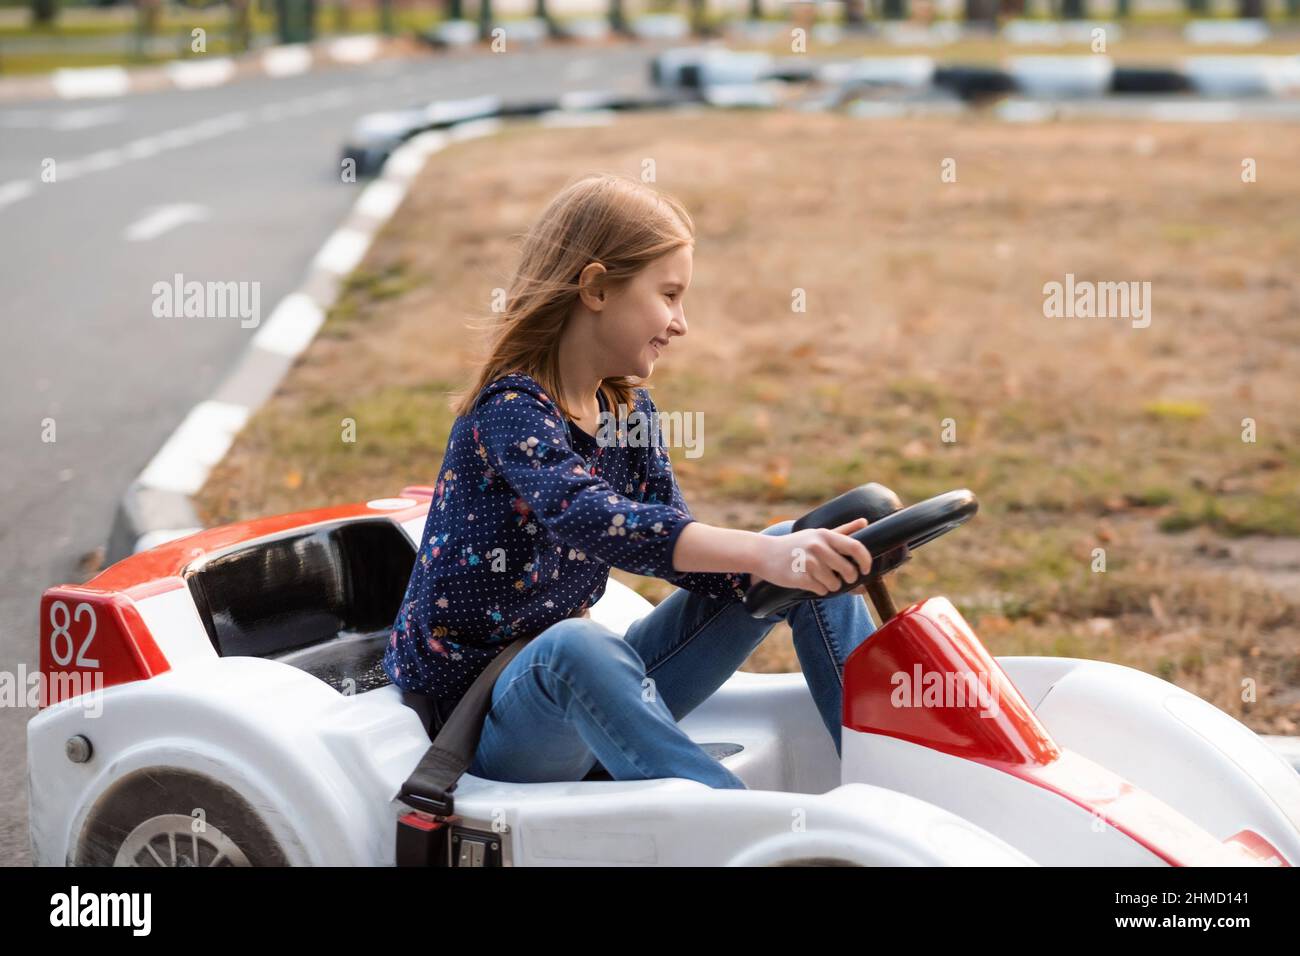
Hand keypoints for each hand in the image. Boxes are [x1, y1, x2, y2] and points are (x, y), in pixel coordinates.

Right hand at [752, 517, 871, 595]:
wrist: (764, 553)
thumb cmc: (795, 544)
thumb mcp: (817, 533)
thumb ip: (843, 530)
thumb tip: (865, 522)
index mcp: (825, 535)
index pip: (856, 547)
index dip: (866, 561)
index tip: (866, 569)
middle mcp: (818, 546)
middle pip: (848, 570)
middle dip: (849, 579)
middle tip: (843, 578)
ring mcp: (808, 562)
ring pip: (835, 584)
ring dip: (832, 586)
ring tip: (821, 578)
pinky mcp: (799, 576)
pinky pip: (821, 590)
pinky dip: (819, 589)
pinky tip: (810, 582)